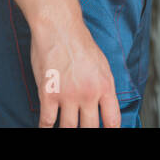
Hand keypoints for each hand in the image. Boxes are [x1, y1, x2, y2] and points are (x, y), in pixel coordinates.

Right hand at [30, 12, 121, 126]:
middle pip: (90, 128)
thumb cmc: (79, 42)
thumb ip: (104, 87)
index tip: (105, 131)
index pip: (113, 120)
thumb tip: (105, 105)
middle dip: (87, 132)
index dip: (110, 131)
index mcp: (105, 86)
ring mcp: (68, 95)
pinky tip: (46, 128)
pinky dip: (46, 128)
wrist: (59, 27)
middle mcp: (88, 94)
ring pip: (68, 128)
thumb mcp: (102, 64)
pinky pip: (47, 121)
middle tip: (82, 128)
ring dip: (66, 131)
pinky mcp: (48, 94)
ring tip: (65, 128)